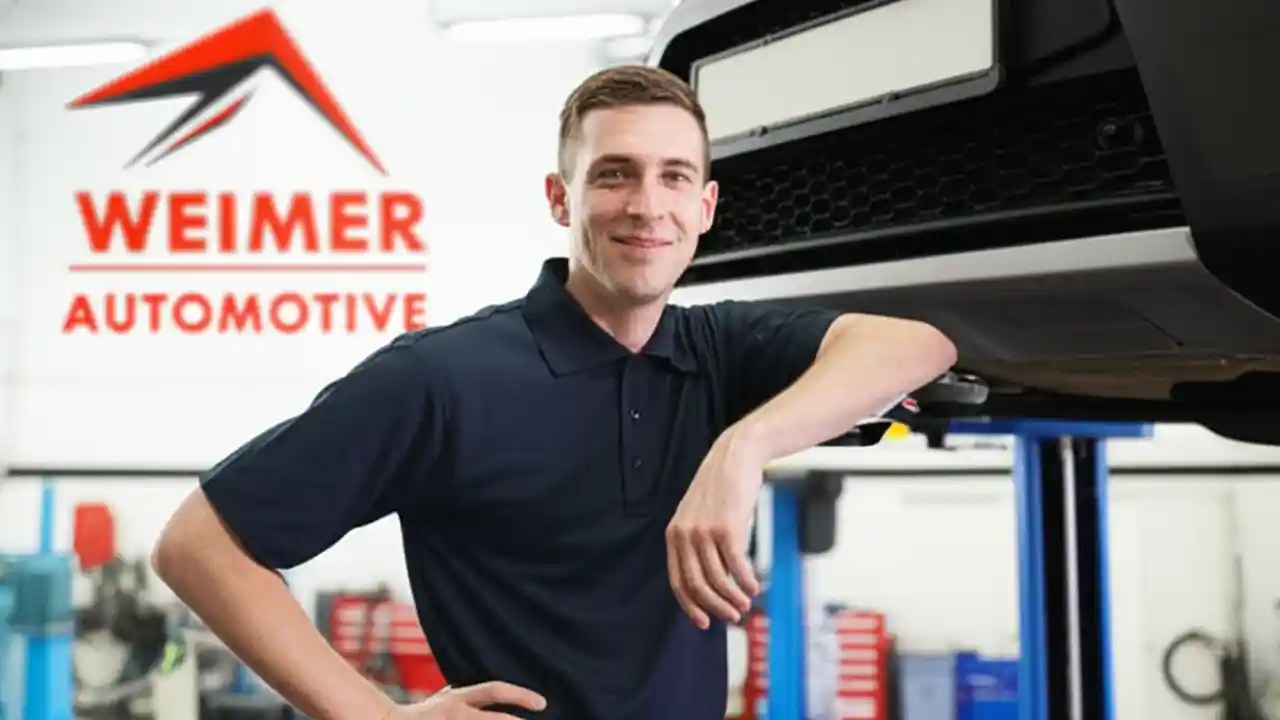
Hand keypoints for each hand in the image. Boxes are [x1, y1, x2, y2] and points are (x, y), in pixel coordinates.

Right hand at [392, 681, 546, 718]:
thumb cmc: (421, 716)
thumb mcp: (445, 700)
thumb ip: (467, 698)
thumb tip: (494, 694)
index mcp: (457, 698)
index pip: (494, 690)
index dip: (520, 695)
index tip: (543, 703)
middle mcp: (455, 711)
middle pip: (494, 718)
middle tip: (541, 716)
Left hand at [665, 427, 764, 629]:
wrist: (735, 457)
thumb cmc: (721, 489)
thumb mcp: (698, 515)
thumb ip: (698, 543)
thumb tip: (712, 581)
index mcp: (674, 534)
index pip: (678, 581)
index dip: (691, 606)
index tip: (704, 622)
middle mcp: (685, 535)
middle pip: (697, 585)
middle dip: (715, 607)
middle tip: (731, 617)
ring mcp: (705, 531)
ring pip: (718, 578)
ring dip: (733, 597)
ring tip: (745, 604)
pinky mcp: (727, 527)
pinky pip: (736, 566)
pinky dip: (746, 582)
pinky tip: (755, 587)